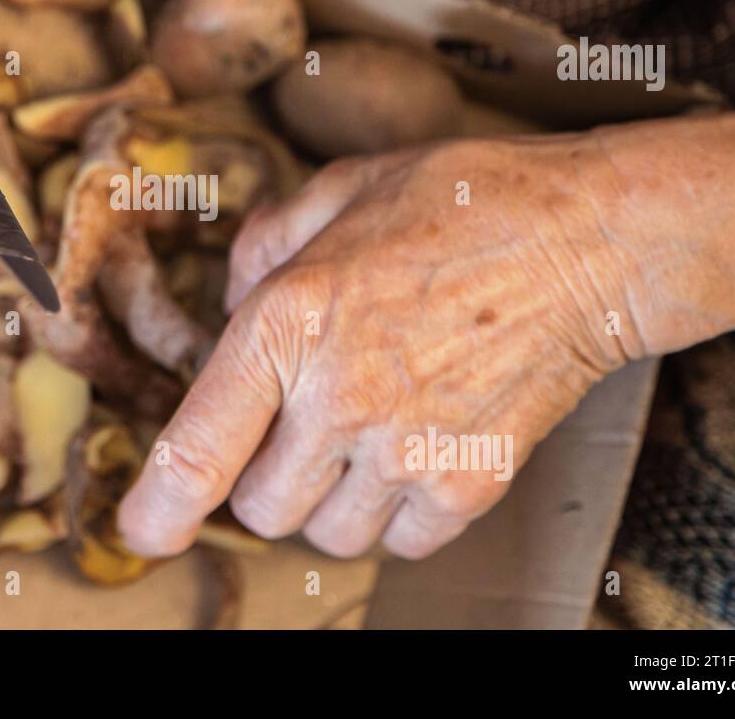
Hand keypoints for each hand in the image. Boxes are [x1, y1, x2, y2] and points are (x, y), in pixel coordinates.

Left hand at [118, 135, 639, 558]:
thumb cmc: (462, 204)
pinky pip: (402, 543)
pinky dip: (398, 512)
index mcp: (288, 321)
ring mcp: (407, 448)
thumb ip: (263, 250)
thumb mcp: (339, 192)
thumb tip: (230, 306)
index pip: (198, 449)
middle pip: (260, 508)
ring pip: (328, 536)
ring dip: (332, 500)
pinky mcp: (471, 482)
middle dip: (266, 476)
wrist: (589, 241)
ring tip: (369, 432)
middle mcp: (339, 397)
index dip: (158, 508)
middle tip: (302, 426)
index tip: (145, 532)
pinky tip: (417, 448)